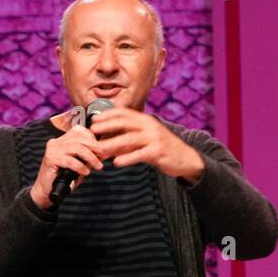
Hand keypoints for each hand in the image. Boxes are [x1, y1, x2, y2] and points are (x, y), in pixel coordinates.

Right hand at [29, 124, 103, 209]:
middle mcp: (56, 142)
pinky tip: (86, 172)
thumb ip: (88, 158)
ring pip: (76, 147)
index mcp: (62, 141)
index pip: (79, 131)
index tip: (103, 149)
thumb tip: (104, 152)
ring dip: (90, 157)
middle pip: (79, 137)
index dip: (92, 138)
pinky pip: (70, 160)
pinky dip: (80, 166)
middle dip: (95, 146)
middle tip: (104, 156)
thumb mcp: (79, 165)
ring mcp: (52, 150)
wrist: (46, 191)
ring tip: (98, 166)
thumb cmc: (63, 178)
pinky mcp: (51, 159)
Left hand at [90, 107, 204, 180]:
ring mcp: (154, 138)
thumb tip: (105, 144)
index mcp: (145, 120)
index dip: (108, 115)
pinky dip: (127, 158)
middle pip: (124, 123)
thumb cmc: (161, 148)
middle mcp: (149, 126)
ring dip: (112, 144)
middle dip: (107, 126)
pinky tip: (116, 162)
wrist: (185, 158)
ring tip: (100, 150)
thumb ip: (127, 140)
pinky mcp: (158, 152)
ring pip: (129, 139)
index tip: (94, 120)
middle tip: (92, 132)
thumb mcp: (145, 140)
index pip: (124, 113)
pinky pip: (140, 154)